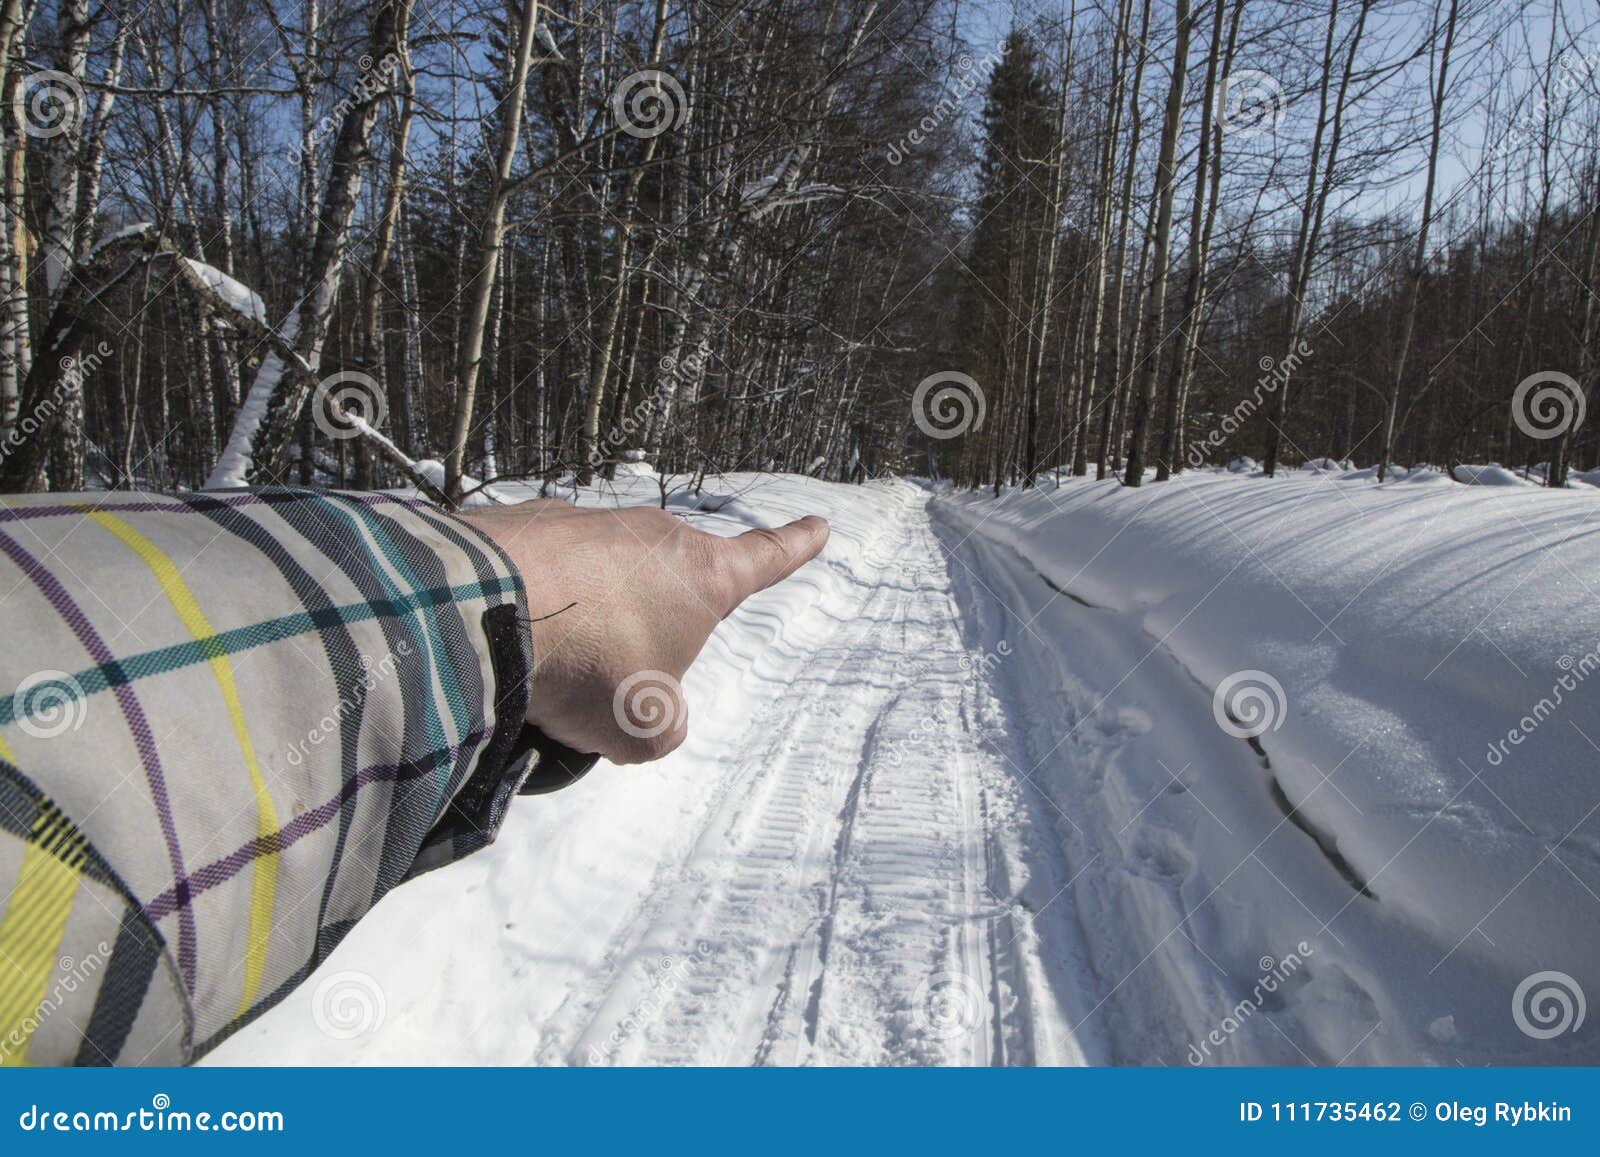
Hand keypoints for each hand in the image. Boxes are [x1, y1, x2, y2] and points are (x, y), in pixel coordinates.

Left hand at [459, 500, 828, 763]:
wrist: (482, 612)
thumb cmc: (589, 668)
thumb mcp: (647, 729)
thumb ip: (662, 723)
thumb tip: (640, 707)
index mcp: (701, 576)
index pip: (764, 559)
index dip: (795, 547)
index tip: (818, 525)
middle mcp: (650, 535)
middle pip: (666, 581)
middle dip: (648, 622)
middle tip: (615, 673)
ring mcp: (585, 522)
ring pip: (597, 581)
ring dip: (582, 621)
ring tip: (544, 671)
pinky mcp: (523, 525)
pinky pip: (540, 576)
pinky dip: (531, 608)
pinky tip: (503, 642)